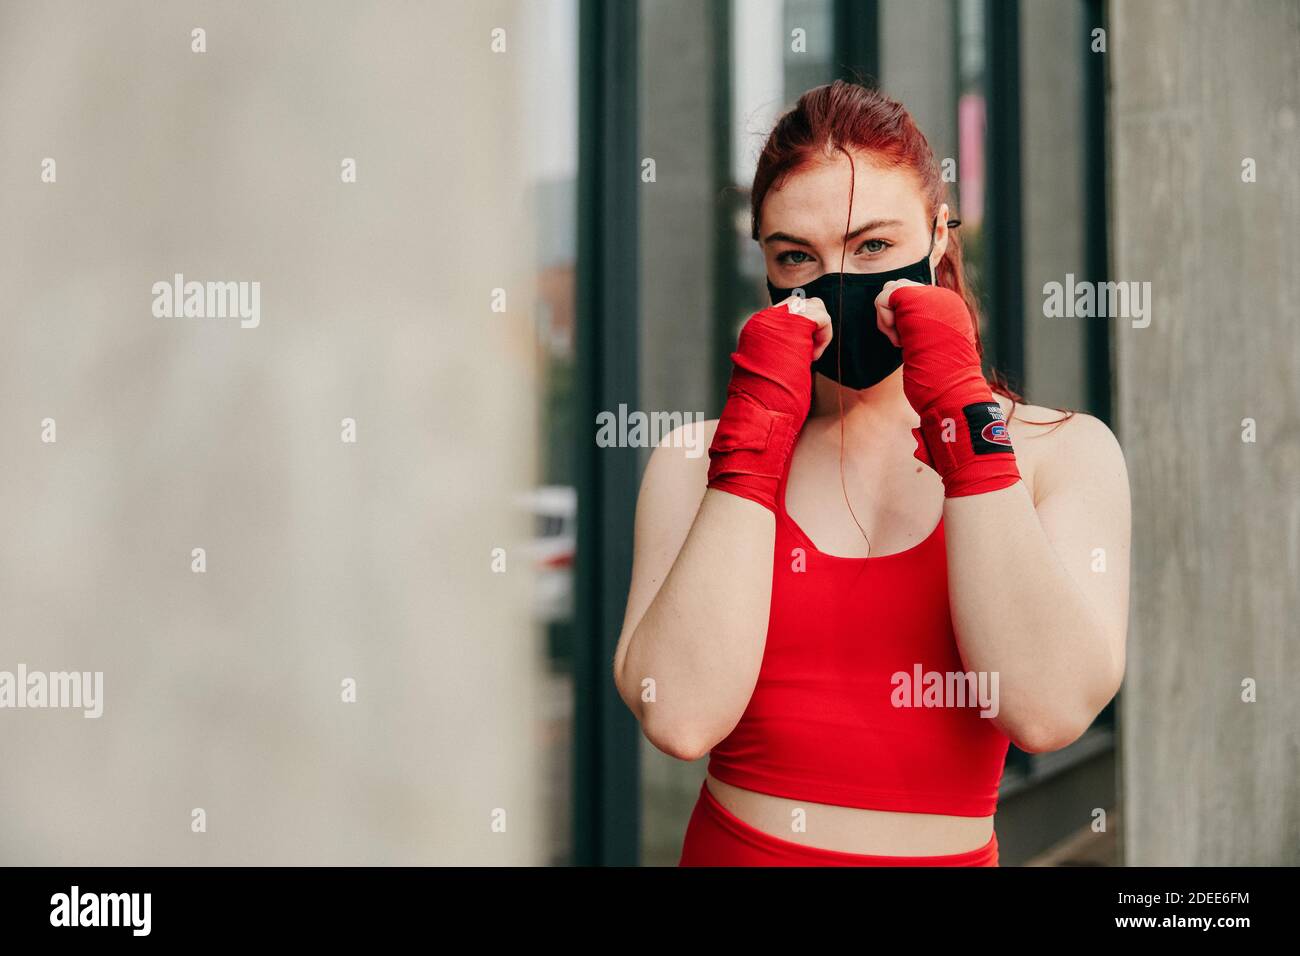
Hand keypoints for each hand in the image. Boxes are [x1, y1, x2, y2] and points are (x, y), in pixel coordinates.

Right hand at [706, 300, 828, 511]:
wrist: (760, 411)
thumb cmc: (769, 399)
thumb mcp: (776, 366)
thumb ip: (784, 348)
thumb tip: (804, 343)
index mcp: (756, 328)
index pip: (788, 310)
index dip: (802, 329)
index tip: (802, 357)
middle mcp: (762, 319)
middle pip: (801, 302)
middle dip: (812, 325)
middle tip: (809, 356)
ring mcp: (776, 319)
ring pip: (813, 305)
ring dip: (819, 330)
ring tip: (812, 357)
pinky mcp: (792, 324)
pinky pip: (821, 316)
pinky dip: (825, 336)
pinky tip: (814, 358)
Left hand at [875, 282, 982, 415]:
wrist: (951, 386)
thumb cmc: (941, 378)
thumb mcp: (933, 347)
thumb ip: (922, 326)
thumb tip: (896, 316)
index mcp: (949, 307)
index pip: (914, 295)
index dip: (905, 320)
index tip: (913, 344)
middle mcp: (942, 297)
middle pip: (901, 287)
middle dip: (894, 315)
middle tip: (904, 342)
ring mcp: (930, 295)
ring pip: (891, 289)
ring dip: (888, 318)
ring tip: (901, 341)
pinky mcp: (914, 298)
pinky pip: (883, 298)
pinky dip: (884, 320)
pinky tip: (899, 341)